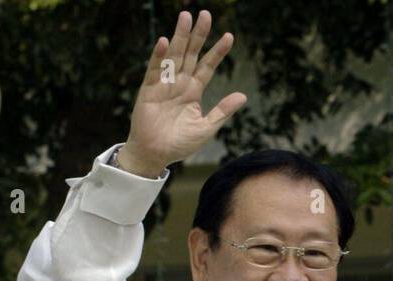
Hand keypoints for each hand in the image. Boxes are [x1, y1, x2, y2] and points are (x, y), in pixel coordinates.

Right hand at [120, 10, 246, 176]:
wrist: (156, 154)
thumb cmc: (180, 143)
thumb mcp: (206, 127)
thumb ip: (223, 111)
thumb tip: (243, 95)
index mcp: (193, 91)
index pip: (207, 66)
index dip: (217, 52)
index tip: (229, 36)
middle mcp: (179, 83)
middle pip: (190, 54)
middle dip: (197, 35)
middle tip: (205, 14)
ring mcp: (163, 84)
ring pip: (173, 56)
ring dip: (179, 37)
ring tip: (185, 17)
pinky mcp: (148, 90)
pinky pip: (154, 70)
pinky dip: (159, 56)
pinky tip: (164, 42)